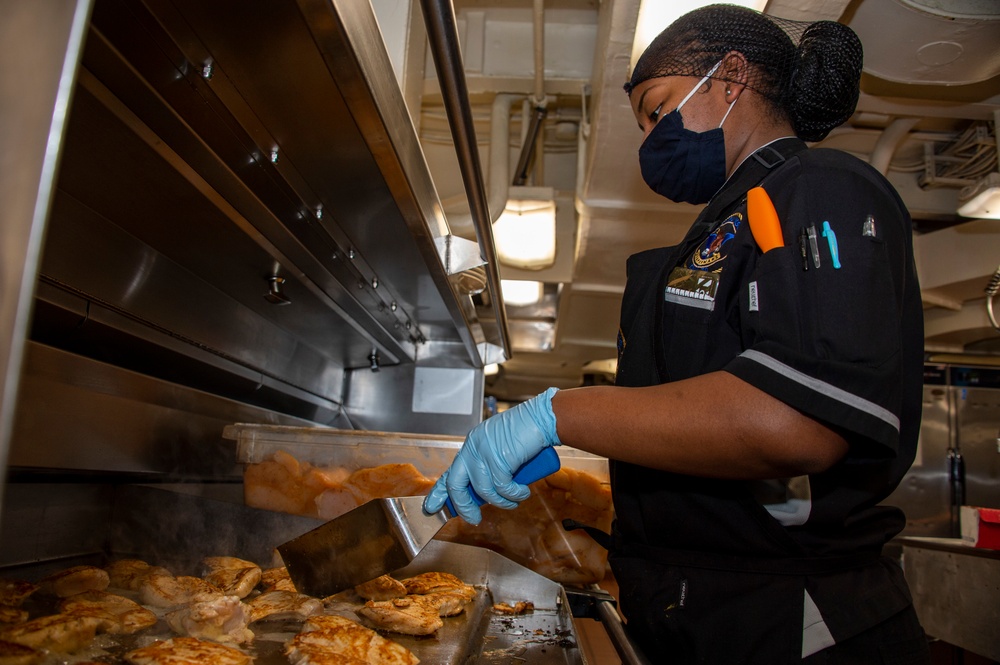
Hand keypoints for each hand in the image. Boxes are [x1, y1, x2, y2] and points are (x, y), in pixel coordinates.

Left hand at [423, 387, 560, 523]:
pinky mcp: (499, 459)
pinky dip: (514, 495)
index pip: (450, 471)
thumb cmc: (526, 431)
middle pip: (456, 484)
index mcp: (472, 444)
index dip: (440, 491)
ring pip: (484, 490)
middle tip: (473, 519)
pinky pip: (503, 488)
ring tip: (514, 502)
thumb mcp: (500, 446)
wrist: (543, 418)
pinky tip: (522, 492)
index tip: (433, 506)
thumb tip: (486, 490)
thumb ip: (490, 463)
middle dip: (463, 506)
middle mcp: (473, 447)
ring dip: (501, 502)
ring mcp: (485, 453)